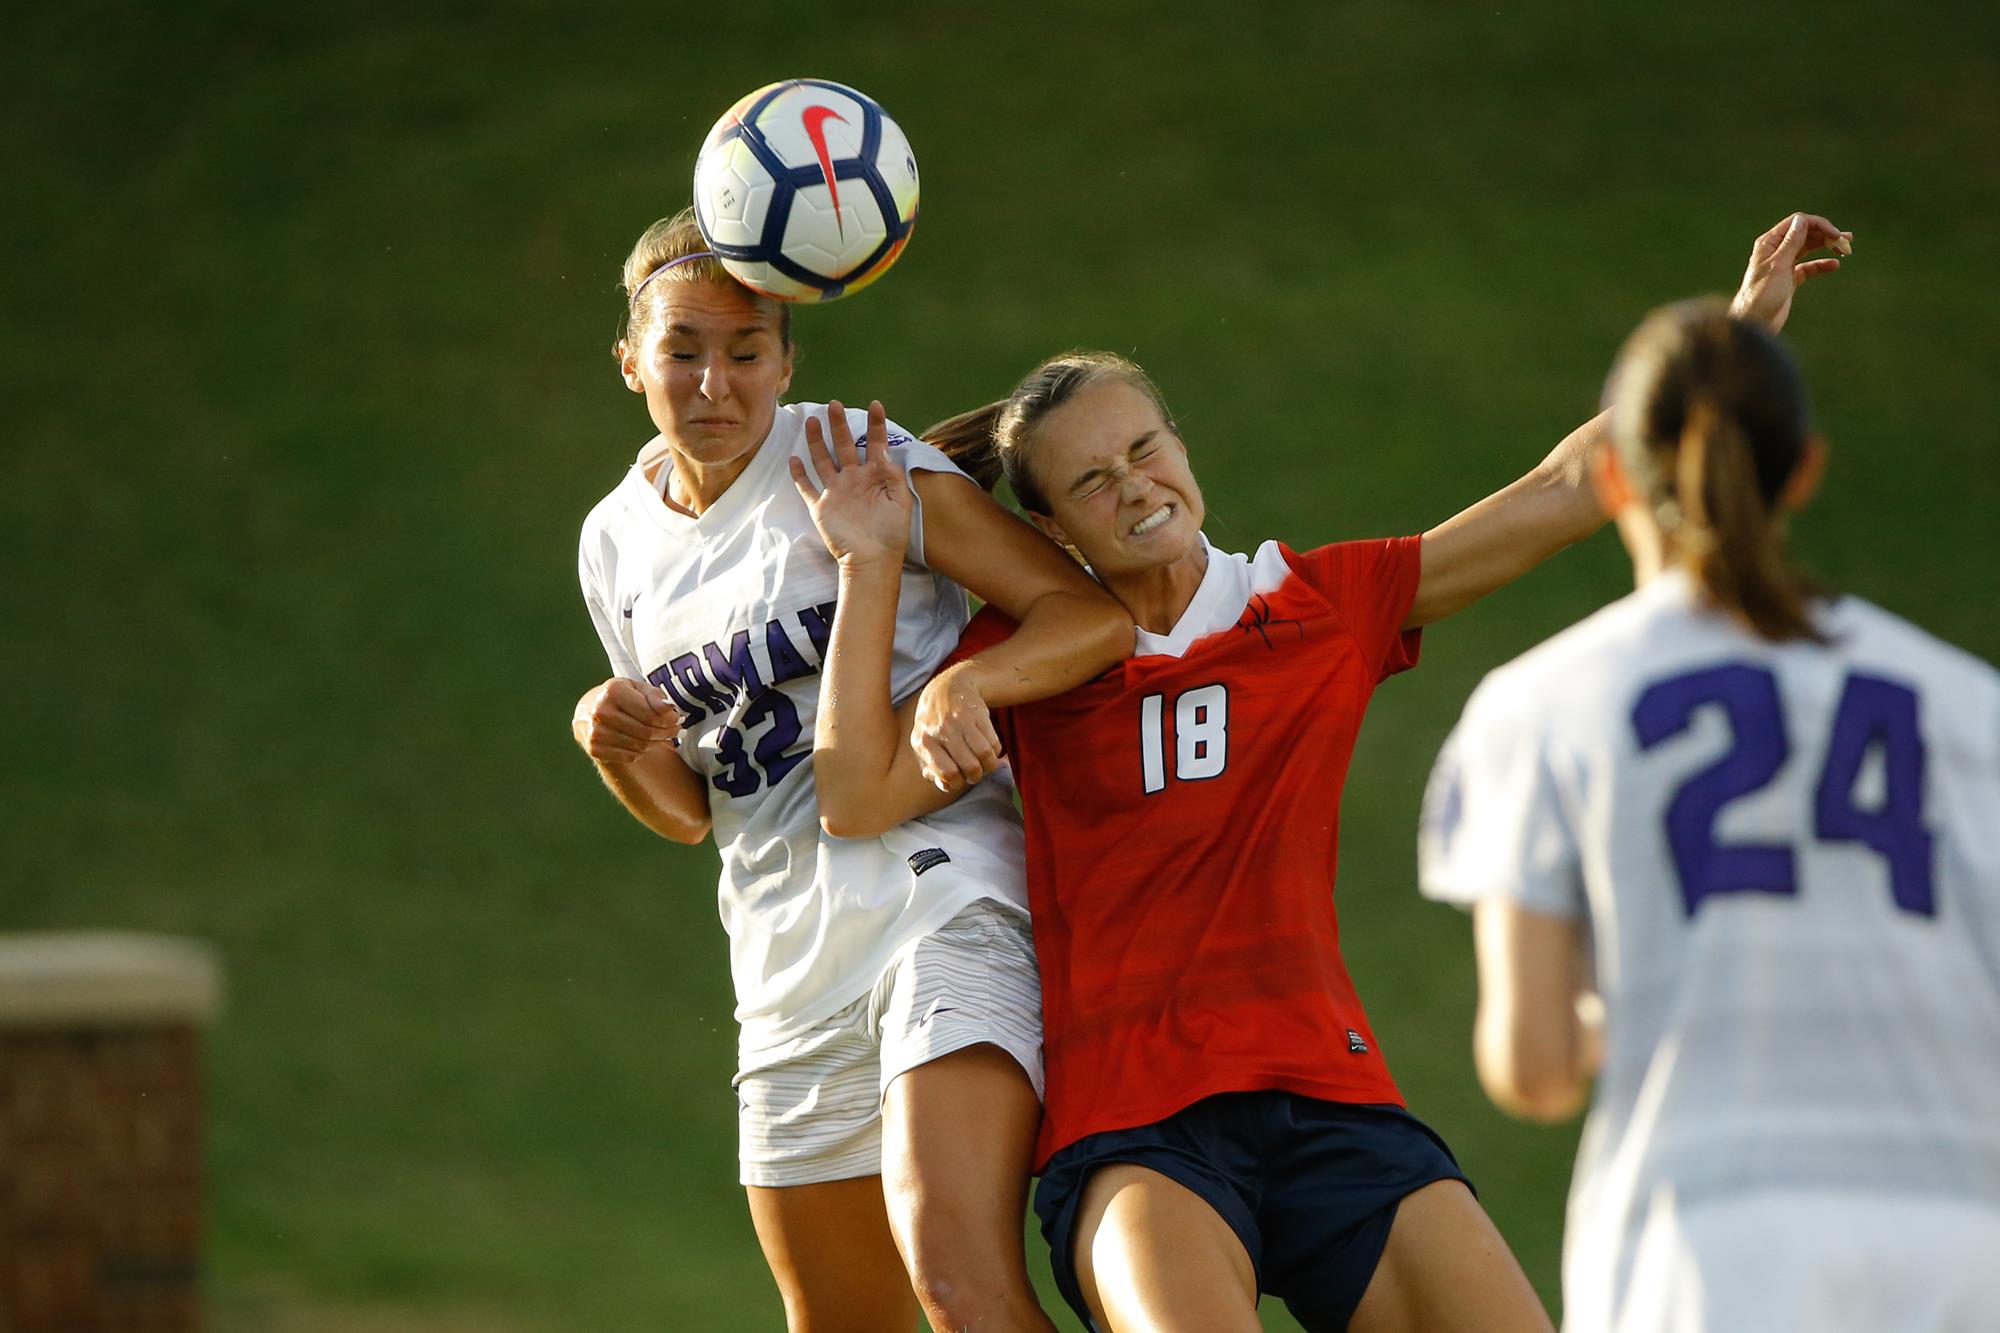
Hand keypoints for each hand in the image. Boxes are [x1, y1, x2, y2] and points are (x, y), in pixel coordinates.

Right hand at [573, 678, 683, 764]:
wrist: (588, 711)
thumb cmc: (619, 697)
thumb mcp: (636, 687)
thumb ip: (654, 695)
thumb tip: (669, 709)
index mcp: (612, 692)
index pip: (650, 714)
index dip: (669, 719)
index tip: (677, 718)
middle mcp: (601, 712)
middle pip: (646, 731)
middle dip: (666, 732)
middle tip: (676, 729)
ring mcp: (596, 732)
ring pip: (640, 745)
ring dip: (656, 742)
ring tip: (662, 735)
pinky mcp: (595, 749)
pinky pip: (630, 756)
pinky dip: (641, 751)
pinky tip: (644, 742)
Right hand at [790, 399, 912, 565]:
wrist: (872, 561)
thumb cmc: (891, 534)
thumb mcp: (900, 502)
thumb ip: (892, 475)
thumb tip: (883, 451)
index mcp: (875, 477)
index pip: (875, 444)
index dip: (876, 425)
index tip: (876, 405)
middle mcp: (853, 479)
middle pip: (844, 445)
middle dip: (839, 424)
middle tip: (834, 404)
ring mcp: (835, 492)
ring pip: (823, 460)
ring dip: (816, 441)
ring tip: (811, 420)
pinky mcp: (820, 507)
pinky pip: (806, 488)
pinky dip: (799, 474)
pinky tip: (794, 459)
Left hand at [911, 663, 1004, 793]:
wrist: (946, 688)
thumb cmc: (933, 724)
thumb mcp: (923, 744)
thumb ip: (931, 769)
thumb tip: (946, 785)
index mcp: (924, 742)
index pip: (948, 774)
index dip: (958, 783)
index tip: (960, 779)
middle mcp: (941, 730)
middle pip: (971, 767)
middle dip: (976, 776)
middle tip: (975, 773)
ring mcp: (960, 720)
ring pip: (986, 754)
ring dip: (989, 766)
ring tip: (985, 764)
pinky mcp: (978, 713)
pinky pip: (994, 742)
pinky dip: (995, 751)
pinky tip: (988, 748)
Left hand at [1730, 211, 1851, 332]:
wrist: (1755, 322)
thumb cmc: (1761, 294)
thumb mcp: (1779, 265)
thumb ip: (1791, 243)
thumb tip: (1802, 220)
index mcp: (1769, 243)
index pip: (1797, 223)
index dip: (1818, 225)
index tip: (1835, 234)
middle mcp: (1776, 251)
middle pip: (1805, 234)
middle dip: (1825, 235)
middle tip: (1846, 240)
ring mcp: (1783, 265)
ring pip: (1808, 249)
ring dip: (1826, 247)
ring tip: (1845, 248)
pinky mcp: (1789, 279)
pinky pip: (1808, 267)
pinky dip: (1821, 265)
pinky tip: (1834, 265)